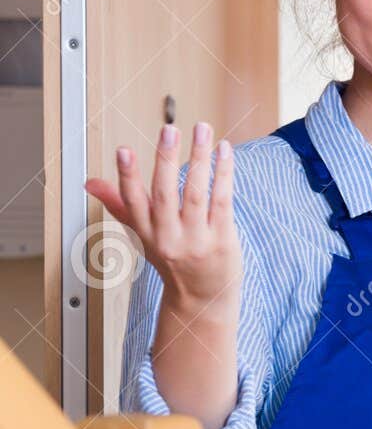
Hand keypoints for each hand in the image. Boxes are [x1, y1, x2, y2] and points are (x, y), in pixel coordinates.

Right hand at [85, 121, 240, 316]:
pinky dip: (223, 174)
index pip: (133, 202)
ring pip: (196, 194)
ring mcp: (197, 241)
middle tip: (169, 130)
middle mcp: (169, 238)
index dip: (127, 176)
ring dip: (200, 158)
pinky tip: (224, 151)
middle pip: (165, 195)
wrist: (202, 299)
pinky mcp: (222, 241)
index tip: (123, 150)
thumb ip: (120, 204)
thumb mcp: (143, 235)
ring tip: (202, 129)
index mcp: (147, 233)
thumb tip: (90, 182)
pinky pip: (222, 201)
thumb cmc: (173, 261)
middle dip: (166, 160)